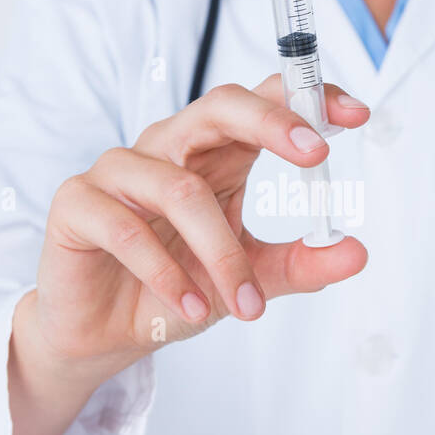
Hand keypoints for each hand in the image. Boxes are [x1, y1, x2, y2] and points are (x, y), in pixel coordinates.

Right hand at [8, 75, 368, 434]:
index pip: (260, 105)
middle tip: (315, 156)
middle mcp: (167, 149)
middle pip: (217, 108)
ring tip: (245, 306)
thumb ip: (301, 265)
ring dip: (221, 254)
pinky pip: (127, 230)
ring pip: (180, 189)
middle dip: (270, 124)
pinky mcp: (77, 205)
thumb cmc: (178, 288)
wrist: (105, 334)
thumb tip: (357, 253)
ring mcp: (118, 171)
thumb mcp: (250, 280)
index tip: (354, 115)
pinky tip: (191, 307)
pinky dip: (167, 274)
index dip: (304, 100)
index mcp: (214, 153)